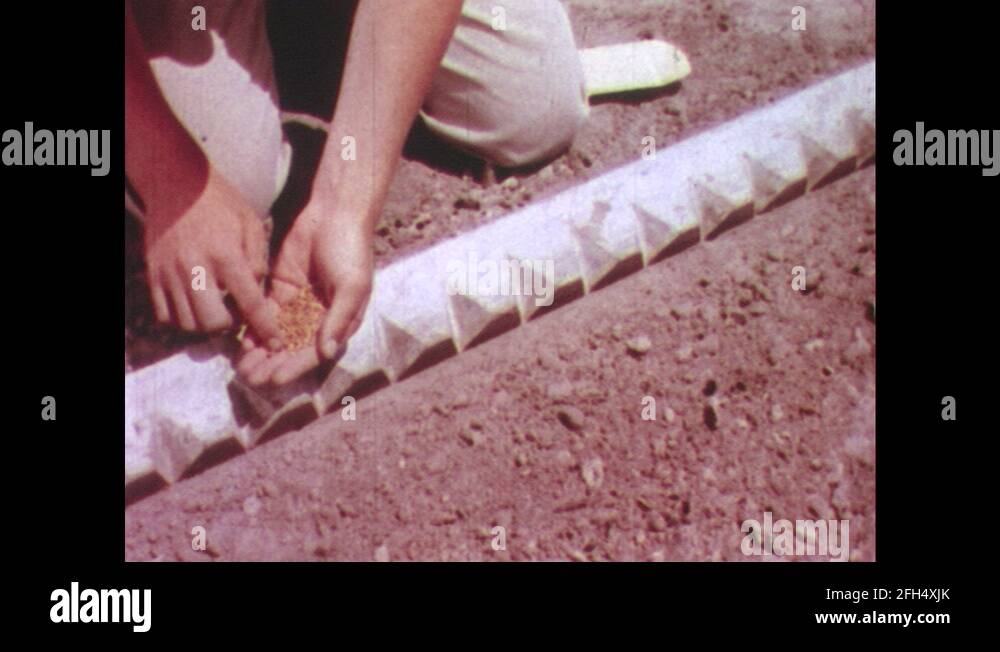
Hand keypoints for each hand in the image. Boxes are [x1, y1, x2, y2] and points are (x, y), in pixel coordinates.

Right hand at [143, 165, 280, 342]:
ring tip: (216, 307)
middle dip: (230, 326)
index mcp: (225, 255)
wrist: (176, 183)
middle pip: (213, 322)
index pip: (249, 303)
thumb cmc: (220, 202)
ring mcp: (169, 274)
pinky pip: (165, 315)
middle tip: (236, 312)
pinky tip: (195, 304)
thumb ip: (258, 261)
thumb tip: (257, 293)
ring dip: (206, 324)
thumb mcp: (251, 223)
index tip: (276, 344)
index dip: (265, 328)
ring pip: (188, 324)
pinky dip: (182, 318)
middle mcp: (194, 268)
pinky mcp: (152, 275)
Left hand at [237, 201, 372, 385]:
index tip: (276, 378)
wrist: (334, 213)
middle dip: (273, 364)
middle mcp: (319, 318)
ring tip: (243, 368)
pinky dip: (254, 329)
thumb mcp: (353, 287)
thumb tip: (326, 352)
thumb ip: (338, 319)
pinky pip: (265, 314)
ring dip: (261, 353)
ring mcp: (299, 305)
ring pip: (277, 335)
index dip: (296, 366)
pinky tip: (241, 343)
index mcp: (341, 322)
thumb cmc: (352, 251)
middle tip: (252, 379)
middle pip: (294, 348)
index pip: (316, 351)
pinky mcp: (281, 289)